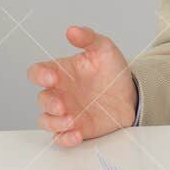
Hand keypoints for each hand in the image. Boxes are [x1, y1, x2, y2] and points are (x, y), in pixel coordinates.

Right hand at [27, 26, 136, 147]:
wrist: (131, 95)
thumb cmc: (112, 72)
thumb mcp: (104, 49)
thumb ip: (88, 37)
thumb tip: (71, 30)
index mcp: (61, 73)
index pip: (38, 72)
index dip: (39, 75)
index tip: (52, 77)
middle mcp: (60, 93)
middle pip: (41, 99)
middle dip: (49, 103)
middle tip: (63, 105)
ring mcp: (66, 113)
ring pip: (46, 121)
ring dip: (54, 123)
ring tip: (71, 121)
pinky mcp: (76, 129)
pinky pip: (61, 138)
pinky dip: (65, 139)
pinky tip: (75, 135)